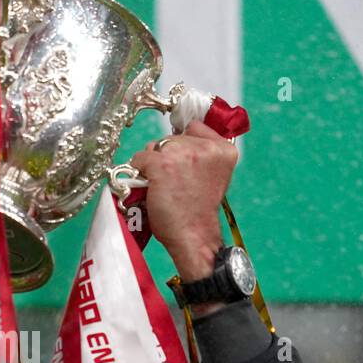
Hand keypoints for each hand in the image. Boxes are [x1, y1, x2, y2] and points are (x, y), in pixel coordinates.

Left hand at [128, 119, 238, 282]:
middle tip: (172, 181)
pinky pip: (140, 158)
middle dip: (167, 155)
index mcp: (223, 149)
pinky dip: (139, 170)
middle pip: (172, 137)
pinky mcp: (162, 164)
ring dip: (152, 162)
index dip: (183, 144)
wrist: (194, 235)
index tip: (182, 163)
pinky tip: (149, 185)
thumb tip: (177, 141)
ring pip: (155, 145)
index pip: (194, 128)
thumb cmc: (199, 210)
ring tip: (162, 184)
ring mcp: (183, 154)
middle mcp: (206, 147)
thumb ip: (203, 155)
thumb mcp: (213, 176)